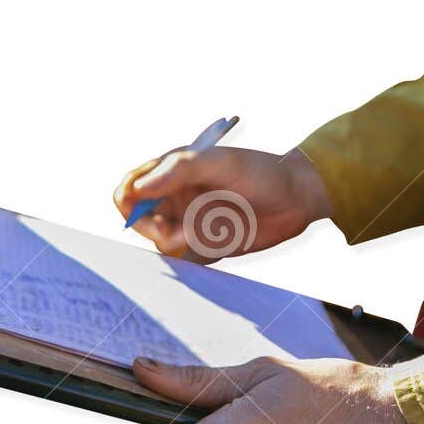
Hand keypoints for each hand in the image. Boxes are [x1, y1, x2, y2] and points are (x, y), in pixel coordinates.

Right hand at [112, 146, 329, 260]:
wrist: (296, 199)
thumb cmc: (260, 172)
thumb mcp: (219, 162)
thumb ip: (178, 170)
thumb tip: (138, 188)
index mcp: (171, 173)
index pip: (129, 188)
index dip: (127, 199)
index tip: (143, 207)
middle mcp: (174, 199)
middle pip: (138, 222)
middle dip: (152, 228)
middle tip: (176, 230)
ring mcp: (187, 224)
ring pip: (160, 244)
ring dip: (175, 244)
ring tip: (203, 234)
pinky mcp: (203, 248)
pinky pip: (183, 261)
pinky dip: (190, 259)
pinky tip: (215, 245)